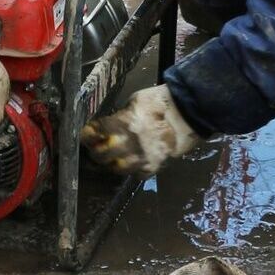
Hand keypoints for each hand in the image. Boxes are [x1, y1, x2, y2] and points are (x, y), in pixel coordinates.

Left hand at [81, 84, 201, 174]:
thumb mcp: (136, 100)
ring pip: (116, 169)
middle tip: (96, 147)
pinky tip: (131, 162)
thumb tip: (111, 123)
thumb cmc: (161, 102)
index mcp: (123, 123)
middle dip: (96, 151)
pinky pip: (136, 174)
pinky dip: (132, 169)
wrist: (187, 113)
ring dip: (111, 163)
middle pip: (101, 155)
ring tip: (111, 158)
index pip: (97, 132)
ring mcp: (141, 158)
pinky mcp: (153, 166)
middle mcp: (129, 144)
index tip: (87, 134)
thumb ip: (122, 113)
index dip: (88, 134)